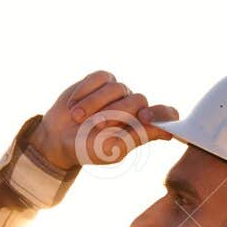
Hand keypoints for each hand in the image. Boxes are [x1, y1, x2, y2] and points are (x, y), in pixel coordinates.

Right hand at [28, 70, 177, 173]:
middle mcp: (134, 107)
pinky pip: (100, 77)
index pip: (167, 114)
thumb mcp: (113, 150)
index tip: (145, 118)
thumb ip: (139, 137)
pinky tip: (74, 104)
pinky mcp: (100, 80)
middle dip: (114, 114)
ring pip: (117, 88)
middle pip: (138, 100)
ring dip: (94, 104)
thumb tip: (169, 132)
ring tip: (78, 118)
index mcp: (142, 126)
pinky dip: (86, 91)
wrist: (57, 140)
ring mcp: (118, 92)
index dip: (161, 114)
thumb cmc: (87, 149)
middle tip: (95, 127)